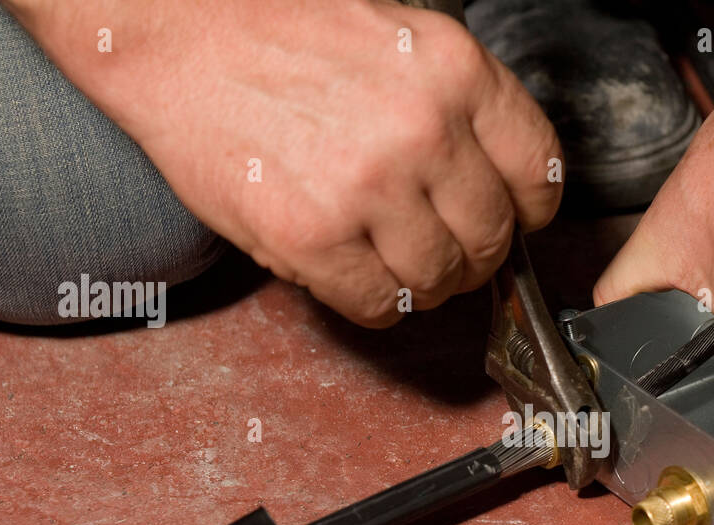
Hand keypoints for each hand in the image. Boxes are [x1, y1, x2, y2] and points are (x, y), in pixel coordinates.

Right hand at [8, 0, 561, 325]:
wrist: (175, 30)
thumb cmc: (280, 30)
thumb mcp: (399, 39)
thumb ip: (458, 108)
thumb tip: (498, 189)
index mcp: (455, 71)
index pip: (538, 174)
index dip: (528, 211)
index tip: (511, 220)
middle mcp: (422, 130)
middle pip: (492, 237)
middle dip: (474, 254)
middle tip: (443, 248)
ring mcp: (367, 187)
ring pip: (440, 279)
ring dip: (425, 283)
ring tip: (392, 258)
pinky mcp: (312, 236)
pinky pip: (379, 304)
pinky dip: (377, 303)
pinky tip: (354, 272)